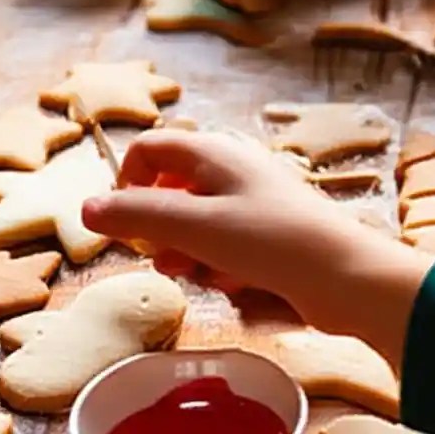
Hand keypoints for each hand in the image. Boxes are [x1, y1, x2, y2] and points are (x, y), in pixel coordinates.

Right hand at [82, 129, 433, 335]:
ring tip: (203, 276)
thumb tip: (86, 209)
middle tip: (162, 258)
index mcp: (212, 152)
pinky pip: (226, 246)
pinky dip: (221, 265)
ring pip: (196, 224)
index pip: (148, 149)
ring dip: (189, 252)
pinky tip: (238, 284)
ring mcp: (253, 202)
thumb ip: (136, 215)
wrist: (348, 278)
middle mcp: (232, 169)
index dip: (126, 183)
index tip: (123, 223)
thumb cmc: (271, 242)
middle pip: (170, 190)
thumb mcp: (193, 226)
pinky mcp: (270, 235)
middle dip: (159, 229)